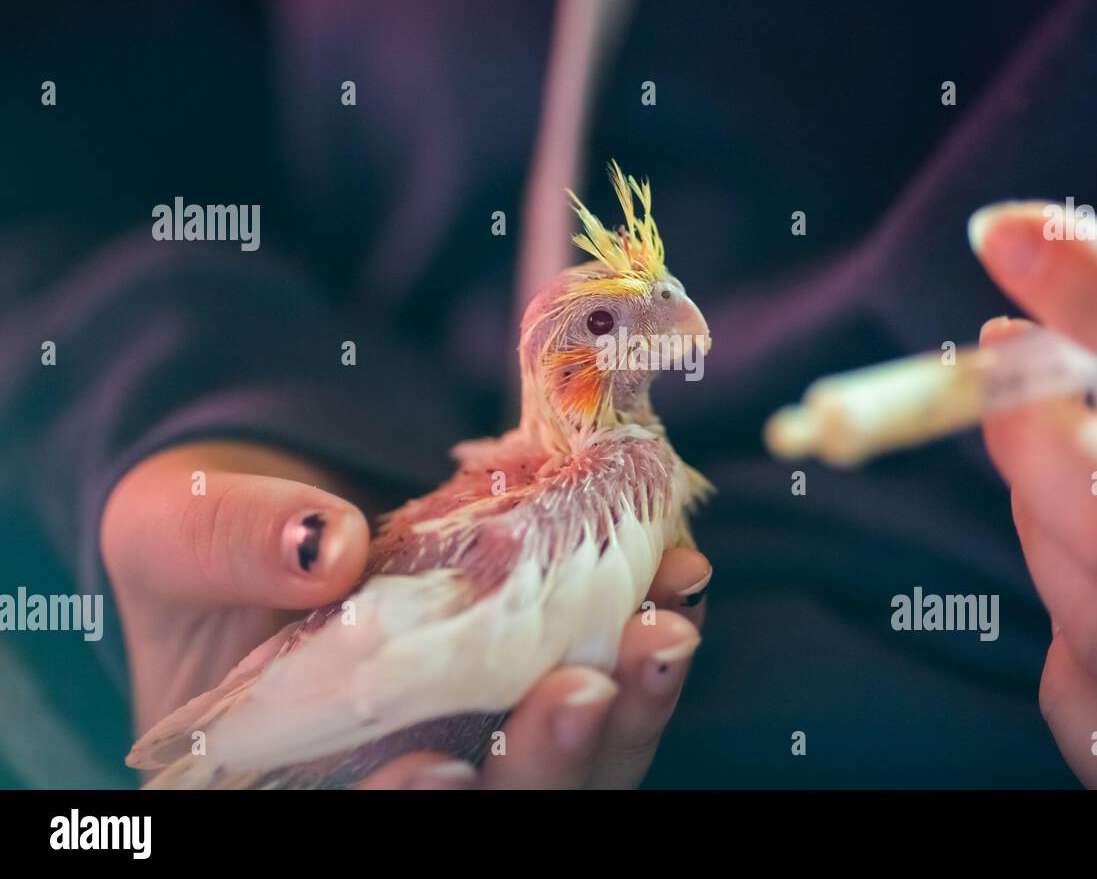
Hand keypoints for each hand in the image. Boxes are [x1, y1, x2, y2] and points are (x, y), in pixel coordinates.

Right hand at [101, 440, 707, 788]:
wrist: (266, 516)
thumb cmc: (199, 544)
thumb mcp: (179, 531)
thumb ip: (234, 544)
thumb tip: (325, 545)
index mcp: (290, 781)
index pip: (354, 821)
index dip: (403, 809)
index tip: (440, 770)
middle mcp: (398, 771)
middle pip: (494, 813)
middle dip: (544, 765)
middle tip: (587, 690)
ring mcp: (477, 733)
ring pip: (568, 767)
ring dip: (625, 708)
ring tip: (663, 626)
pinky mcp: (533, 674)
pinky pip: (602, 685)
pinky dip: (639, 644)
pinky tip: (674, 582)